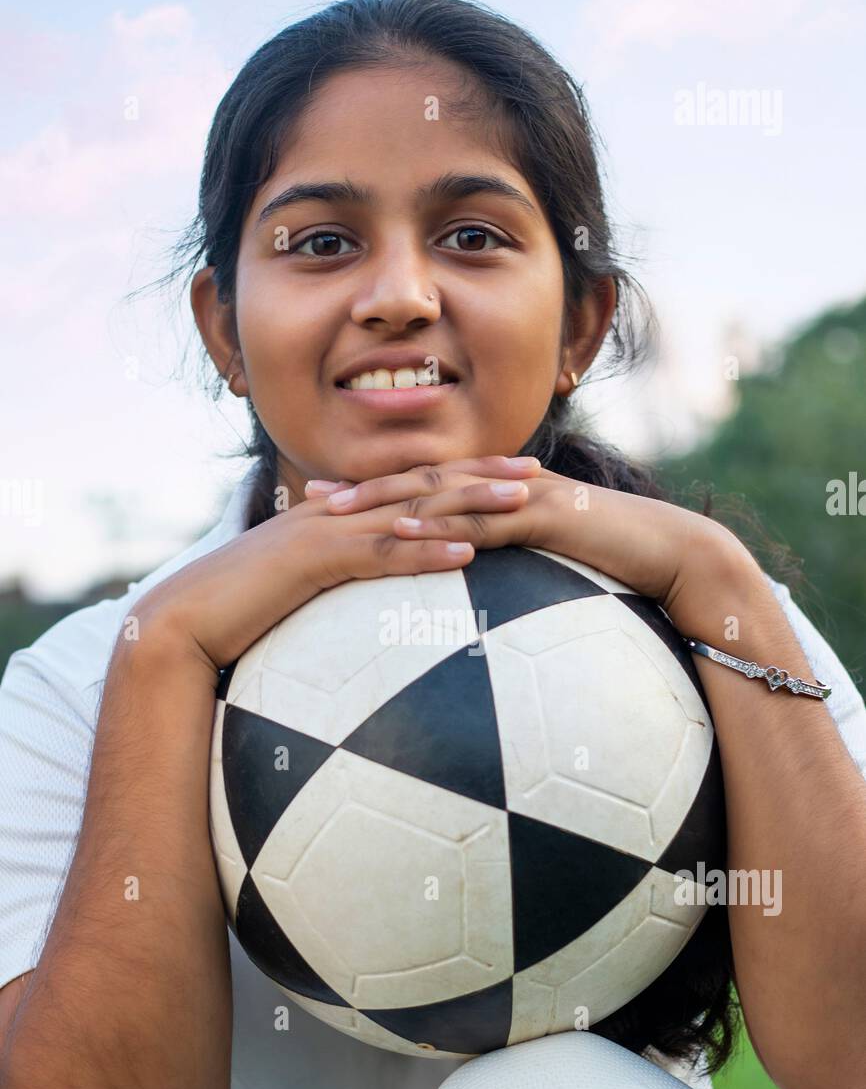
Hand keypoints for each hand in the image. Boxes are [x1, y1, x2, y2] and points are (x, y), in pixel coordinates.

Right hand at [127, 456, 542, 674]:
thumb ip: (338, 573)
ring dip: (469, 504)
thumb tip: (371, 582)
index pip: (411, 484)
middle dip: (482, 474)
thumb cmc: (242, 607)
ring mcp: (325, 531)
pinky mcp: (312, 561)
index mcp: (337, 513)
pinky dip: (423, 553)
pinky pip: (376, 555)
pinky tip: (466, 555)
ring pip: (409, 511)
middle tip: (538, 471)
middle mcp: (337, 510)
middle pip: (422, 484)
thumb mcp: (299, 584)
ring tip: (521, 503)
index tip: (511, 472)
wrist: (187, 617)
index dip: (463, 474)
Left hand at [321, 459, 750, 624]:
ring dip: (385, 502)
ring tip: (337, 514)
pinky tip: (401, 536)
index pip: (426, 488)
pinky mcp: (540, 514)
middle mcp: (502, 485)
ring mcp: (518, 495)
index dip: (376, 493)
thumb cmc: (612, 565)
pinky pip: (479, 521)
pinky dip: (438, 527)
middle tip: (309, 499)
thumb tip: (480, 605)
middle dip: (364, 489)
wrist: (669, 552)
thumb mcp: (551, 569)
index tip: (327, 503)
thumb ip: (512, 575)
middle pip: (419, 481)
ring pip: (440, 493)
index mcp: (499, 494)